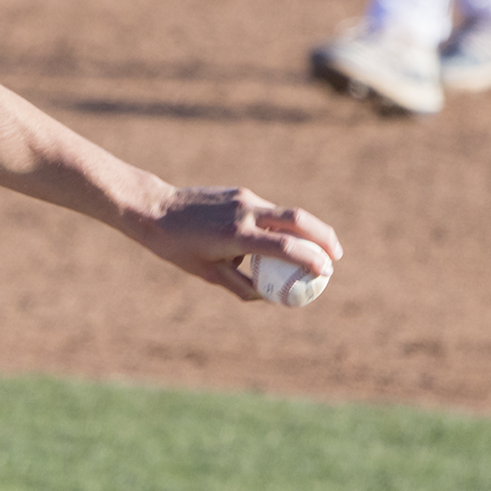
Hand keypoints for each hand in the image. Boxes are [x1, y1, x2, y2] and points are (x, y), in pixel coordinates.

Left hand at [141, 186, 343, 300]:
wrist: (154, 209)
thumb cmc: (177, 247)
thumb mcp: (207, 273)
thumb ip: (240, 285)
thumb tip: (267, 297)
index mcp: (237, 235)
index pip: (285, 246)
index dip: (310, 259)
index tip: (326, 272)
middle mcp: (245, 212)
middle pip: (299, 219)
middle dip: (324, 236)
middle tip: (336, 256)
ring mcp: (244, 199)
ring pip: (286, 212)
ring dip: (306, 229)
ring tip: (317, 249)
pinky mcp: (239, 193)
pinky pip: (268, 210)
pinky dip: (281, 224)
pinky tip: (280, 239)